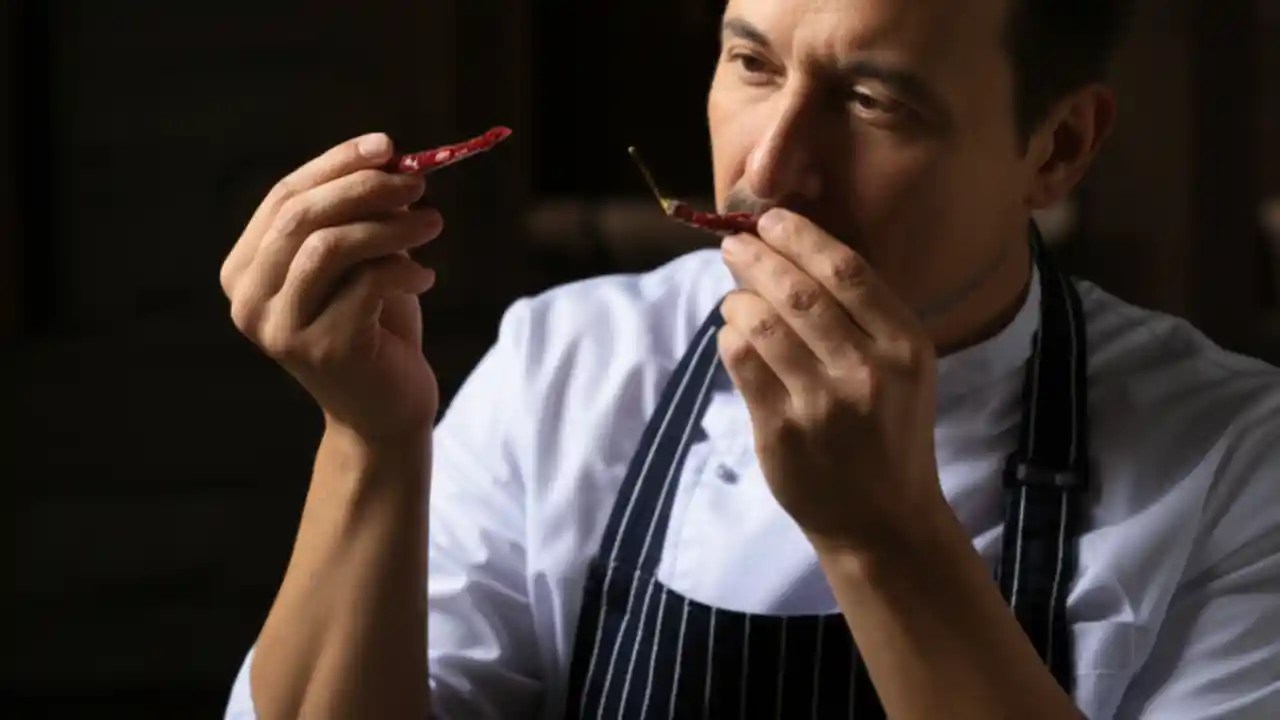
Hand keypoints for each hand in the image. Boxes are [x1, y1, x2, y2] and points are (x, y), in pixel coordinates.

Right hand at [219, 132, 442, 443]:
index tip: (387, 145)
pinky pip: (367, 283)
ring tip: (433, 224)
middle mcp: (249, 300)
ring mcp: (280, 328)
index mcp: (244, 271)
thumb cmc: (372, 327)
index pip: (284, 197)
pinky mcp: (322, 349)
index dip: (336, 164)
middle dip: (366, 188)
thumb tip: (387, 156)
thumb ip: (357, 215)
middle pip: (302, 216)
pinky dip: (405, 269)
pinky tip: (425, 276)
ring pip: (330, 245)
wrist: (385, 409)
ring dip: (391, 225)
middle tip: (418, 183)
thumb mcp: (359, 263)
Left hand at [716, 208, 943, 555]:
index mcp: (905, 346)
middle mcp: (868, 371)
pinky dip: (730, 338)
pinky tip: (735, 337)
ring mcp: (822, 403)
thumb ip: (862, 315)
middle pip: (798, 291)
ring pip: (761, 322)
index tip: (772, 219)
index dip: (802, 236)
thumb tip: (792, 249)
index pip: (846, 271)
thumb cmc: (888, 431)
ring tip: (735, 297)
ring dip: (738, 299)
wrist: (883, 519)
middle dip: (757, 257)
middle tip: (734, 244)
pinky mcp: (782, 430)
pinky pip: (741, 362)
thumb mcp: (902, 368)